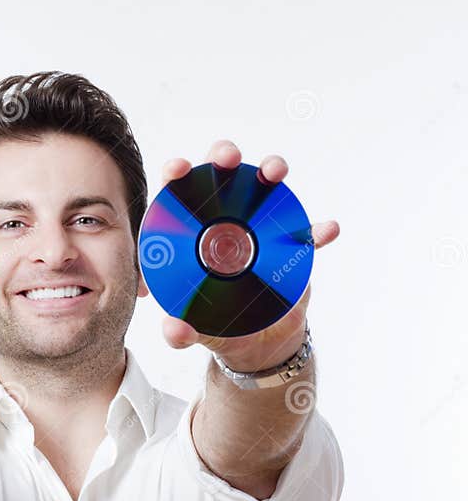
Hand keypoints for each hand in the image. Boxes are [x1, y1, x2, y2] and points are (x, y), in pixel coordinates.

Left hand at [160, 140, 339, 371]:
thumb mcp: (195, 330)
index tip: (178, 169)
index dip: (177, 174)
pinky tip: (327, 230)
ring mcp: (260, 229)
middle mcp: (224, 221)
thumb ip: (180, 333)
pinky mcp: (292, 247)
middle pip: (222, 176)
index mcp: (191, 234)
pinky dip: (317, 230)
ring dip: (272, 171)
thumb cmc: (216, 324)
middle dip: (223, 157)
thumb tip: (174, 330)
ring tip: (274, 172)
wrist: (258, 343)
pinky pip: (308, 234)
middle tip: (228, 159)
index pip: (179, 196)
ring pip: (266, 189)